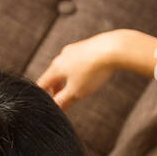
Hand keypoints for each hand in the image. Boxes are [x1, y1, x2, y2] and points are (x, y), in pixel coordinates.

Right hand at [35, 29, 151, 110]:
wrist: (114, 48)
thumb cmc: (93, 71)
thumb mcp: (76, 91)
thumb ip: (63, 101)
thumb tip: (54, 109)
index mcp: (55, 68)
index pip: (42, 84)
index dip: (42, 96)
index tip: (44, 103)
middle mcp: (61, 57)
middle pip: (54, 75)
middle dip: (57, 89)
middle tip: (62, 100)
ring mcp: (74, 50)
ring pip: (66, 67)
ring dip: (68, 79)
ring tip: (77, 88)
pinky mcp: (86, 46)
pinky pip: (77, 61)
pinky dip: (78, 70)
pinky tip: (89, 74)